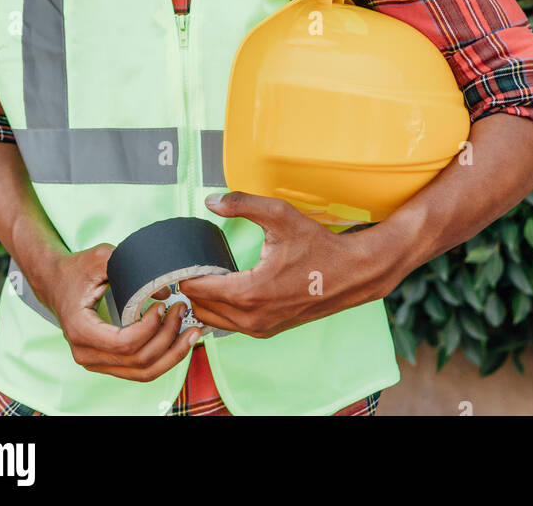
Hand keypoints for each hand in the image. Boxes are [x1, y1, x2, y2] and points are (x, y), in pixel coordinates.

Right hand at [45, 245, 201, 380]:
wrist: (55, 283)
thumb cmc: (77, 269)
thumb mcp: (101, 258)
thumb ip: (132, 268)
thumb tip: (165, 292)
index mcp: (81, 330)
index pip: (123, 344)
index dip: (149, 328)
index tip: (162, 306)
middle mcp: (86, 353)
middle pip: (137, 361)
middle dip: (167, 338)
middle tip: (182, 310)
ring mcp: (96, 362)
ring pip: (142, 373)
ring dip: (171, 354)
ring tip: (190, 331)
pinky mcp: (106, 363)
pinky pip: (139, 371)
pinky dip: (163, 359)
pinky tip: (179, 342)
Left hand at [177, 192, 382, 338]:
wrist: (351, 274)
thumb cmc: (318, 245)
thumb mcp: (280, 215)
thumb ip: (242, 204)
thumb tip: (210, 200)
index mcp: (250, 293)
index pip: (198, 290)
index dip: (184, 274)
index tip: (181, 258)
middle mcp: (251, 318)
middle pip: (201, 308)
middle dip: (192, 288)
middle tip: (192, 263)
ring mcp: (260, 329)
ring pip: (215, 320)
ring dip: (206, 301)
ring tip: (207, 274)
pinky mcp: (268, 331)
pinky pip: (232, 325)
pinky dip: (222, 310)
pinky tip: (226, 288)